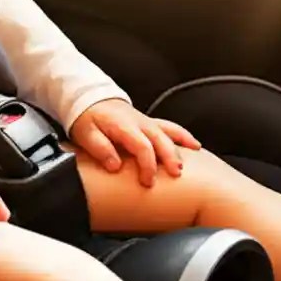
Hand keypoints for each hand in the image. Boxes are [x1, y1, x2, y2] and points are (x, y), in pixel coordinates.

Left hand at [69, 99, 200, 187]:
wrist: (89, 98)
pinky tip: (195, 146)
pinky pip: (170, 127)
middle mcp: (139, 122)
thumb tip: (115, 165)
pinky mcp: (149, 122)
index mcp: (124, 126)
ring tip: (189, 162)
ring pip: (169, 132)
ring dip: (181, 146)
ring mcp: (146, 121)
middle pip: (160, 139)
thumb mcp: (85, 134)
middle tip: (177, 173)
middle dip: (170, 156)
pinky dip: (183, 136)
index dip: (147, 164)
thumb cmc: (87, 118)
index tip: (148, 182)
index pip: (142, 145)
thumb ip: (100, 149)